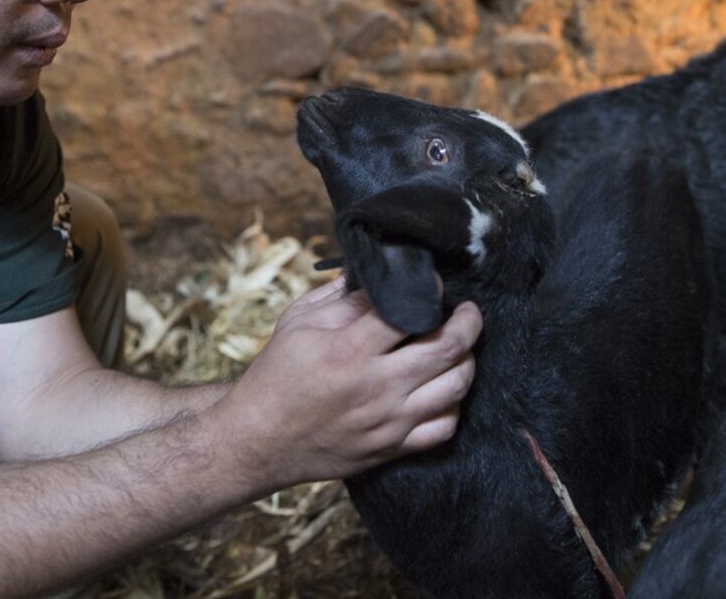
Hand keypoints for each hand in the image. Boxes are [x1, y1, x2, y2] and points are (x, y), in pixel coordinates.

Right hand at [209, 276, 481, 487]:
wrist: (257, 441)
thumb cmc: (276, 375)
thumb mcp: (297, 323)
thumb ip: (343, 298)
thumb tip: (383, 276)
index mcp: (349, 349)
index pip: (410, 309)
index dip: (430, 288)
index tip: (432, 282)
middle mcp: (375, 387)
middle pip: (448, 347)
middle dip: (468, 322)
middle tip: (466, 312)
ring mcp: (388, 421)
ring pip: (456, 387)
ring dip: (468, 361)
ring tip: (460, 347)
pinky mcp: (391, 448)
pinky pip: (445, 428)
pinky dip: (454, 405)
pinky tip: (444, 389)